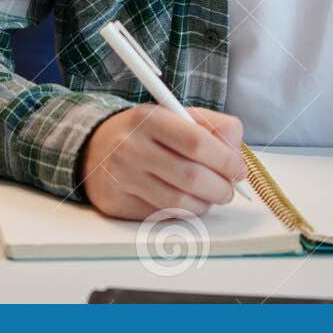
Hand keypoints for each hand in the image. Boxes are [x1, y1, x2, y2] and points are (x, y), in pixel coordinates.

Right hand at [79, 105, 247, 219]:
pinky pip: (162, 216)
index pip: (196, 142)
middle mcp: (130, 146)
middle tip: (228, 189)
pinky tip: (184, 201)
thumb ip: (214, 127)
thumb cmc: (147, 133)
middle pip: (191, 177)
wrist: (94, 148)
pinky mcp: (116, 202)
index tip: (238, 169)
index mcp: (149, 118)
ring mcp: (121, 177)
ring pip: (179, 203)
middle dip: (221, 188)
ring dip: (205, 204)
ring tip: (209, 196)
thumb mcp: (177, 116)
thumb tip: (237, 157)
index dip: (225, 160)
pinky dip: (182, 213)